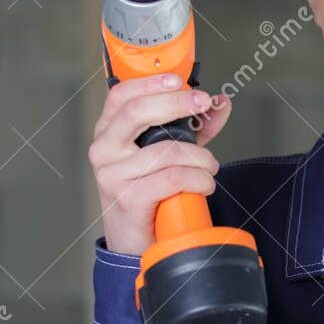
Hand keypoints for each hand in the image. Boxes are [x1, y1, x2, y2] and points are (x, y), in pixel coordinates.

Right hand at [89, 73, 230, 257]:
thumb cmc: (148, 194)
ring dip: (200, 158)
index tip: (180, 81)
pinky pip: (172, 178)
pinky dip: (197, 179)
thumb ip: (193, 127)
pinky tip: (204, 185)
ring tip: (209, 168)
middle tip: (203, 105)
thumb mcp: (169, 154)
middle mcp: (104, 150)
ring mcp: (112, 176)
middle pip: (138, 112)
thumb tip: (219, 103)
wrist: (134, 243)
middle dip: (178, 104)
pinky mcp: (128, 199)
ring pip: (166, 151)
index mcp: (108, 133)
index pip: (121, 95)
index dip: (151, 83)